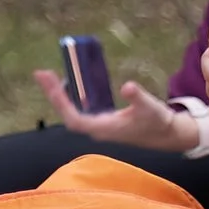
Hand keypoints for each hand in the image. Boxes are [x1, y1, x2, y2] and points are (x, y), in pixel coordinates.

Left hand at [32, 70, 208, 152]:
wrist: (167, 134)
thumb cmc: (158, 122)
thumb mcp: (150, 107)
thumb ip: (138, 97)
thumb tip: (128, 87)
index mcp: (105, 128)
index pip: (75, 119)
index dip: (62, 104)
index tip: (53, 86)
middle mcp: (98, 129)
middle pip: (68, 114)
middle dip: (54, 94)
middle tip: (41, 73)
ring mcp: (99, 125)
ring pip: (71, 112)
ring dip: (59, 95)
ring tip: (48, 76)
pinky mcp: (103, 121)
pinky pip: (79, 109)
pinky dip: (70, 96)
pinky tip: (67, 84)